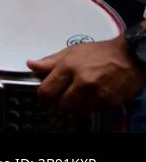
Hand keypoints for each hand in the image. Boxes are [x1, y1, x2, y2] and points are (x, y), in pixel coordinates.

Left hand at [27, 36, 145, 111]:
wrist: (130, 55)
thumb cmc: (102, 52)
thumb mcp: (72, 51)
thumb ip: (50, 61)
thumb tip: (32, 64)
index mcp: (69, 67)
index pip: (47, 90)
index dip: (43, 95)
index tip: (45, 95)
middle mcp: (83, 81)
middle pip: (61, 103)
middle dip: (59, 102)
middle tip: (61, 96)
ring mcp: (97, 93)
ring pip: (76, 110)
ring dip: (74, 106)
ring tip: (77, 95)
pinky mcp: (110, 101)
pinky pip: (93, 110)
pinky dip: (90, 106)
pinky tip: (91, 96)